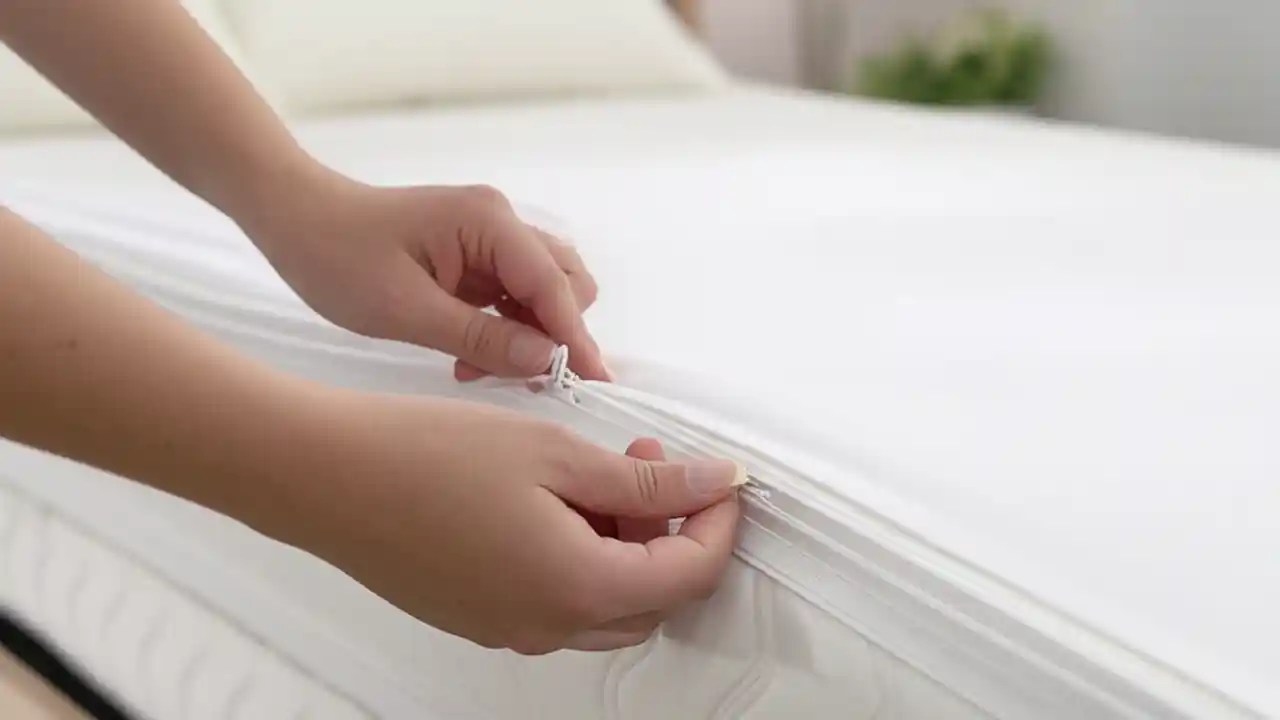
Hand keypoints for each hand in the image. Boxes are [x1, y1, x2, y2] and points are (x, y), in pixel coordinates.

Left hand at [241, 168, 609, 380]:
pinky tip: (468, 356)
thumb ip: (480, 338)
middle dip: (553, 334)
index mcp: (489, 222)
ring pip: (544, 293)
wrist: (294, 219)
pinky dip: (505, 331)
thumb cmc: (336, 257)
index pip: (552, 286)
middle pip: (565, 283)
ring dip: (527, 336)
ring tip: (477, 368)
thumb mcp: (404, 310)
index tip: (594, 385)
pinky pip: (514, 298)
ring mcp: (491, 238)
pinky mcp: (477, 257)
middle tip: (514, 377)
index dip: (575, 339)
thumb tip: (546, 361)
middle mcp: (502, 222)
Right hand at [281, 392, 742, 653]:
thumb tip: (716, 484)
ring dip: (621, 543)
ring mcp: (508, 629)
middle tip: (646, 460)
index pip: (689, 574)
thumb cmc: (429, 455)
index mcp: (578, 588)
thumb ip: (645, 479)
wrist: (322, 477)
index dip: (718, 524)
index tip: (719, 476)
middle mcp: (548, 627)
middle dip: (668, 531)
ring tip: (594, 469)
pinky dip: (577, 556)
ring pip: (602, 602)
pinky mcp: (476, 616)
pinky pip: (555, 600)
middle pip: (650, 599)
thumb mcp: (555, 453)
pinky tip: (550, 499)